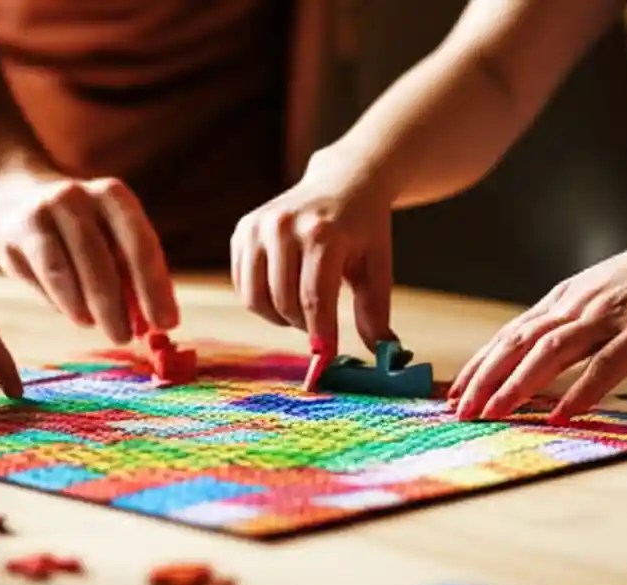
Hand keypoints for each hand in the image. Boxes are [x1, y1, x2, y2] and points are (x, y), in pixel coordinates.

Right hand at [0, 171, 177, 343]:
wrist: (11, 197)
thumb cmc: (79, 229)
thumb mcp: (110, 238)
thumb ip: (131, 274)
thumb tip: (153, 322)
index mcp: (113, 196)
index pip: (141, 244)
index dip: (155, 287)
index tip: (167, 323)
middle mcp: (77, 197)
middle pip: (102, 262)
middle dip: (117, 307)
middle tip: (127, 338)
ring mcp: (42, 213)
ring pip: (67, 273)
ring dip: (89, 309)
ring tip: (104, 329)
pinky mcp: (14, 233)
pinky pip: (42, 277)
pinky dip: (63, 302)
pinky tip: (79, 316)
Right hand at [230, 149, 395, 350]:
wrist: (343, 181)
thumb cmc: (363, 229)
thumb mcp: (377, 266)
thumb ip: (376, 311)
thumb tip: (383, 355)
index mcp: (323, 233)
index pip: (315, 298)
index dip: (321, 335)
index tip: (326, 360)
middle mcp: (285, 226)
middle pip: (285, 302)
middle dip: (303, 326)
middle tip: (321, 326)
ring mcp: (259, 226)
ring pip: (257, 299)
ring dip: (279, 317)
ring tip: (303, 309)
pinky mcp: (243, 230)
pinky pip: (243, 286)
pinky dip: (262, 301)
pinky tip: (284, 291)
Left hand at [449, 233, 626, 421]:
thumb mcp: (601, 296)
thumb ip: (570, 324)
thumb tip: (539, 356)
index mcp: (565, 298)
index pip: (510, 335)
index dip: (480, 364)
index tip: (456, 391)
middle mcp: (577, 305)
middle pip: (518, 343)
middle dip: (484, 378)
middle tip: (459, 410)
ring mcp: (608, 316)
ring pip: (550, 352)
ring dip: (516, 385)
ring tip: (492, 413)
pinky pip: (605, 365)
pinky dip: (580, 391)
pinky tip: (561, 415)